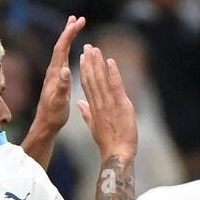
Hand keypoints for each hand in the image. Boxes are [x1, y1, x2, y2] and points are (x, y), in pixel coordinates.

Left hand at [33, 15, 85, 134]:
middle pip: (61, 46)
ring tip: (74, 27)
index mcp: (54, 73)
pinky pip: (64, 60)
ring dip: (68, 38)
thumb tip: (65, 70)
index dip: (69, 34)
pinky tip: (73, 49)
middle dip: (68, 31)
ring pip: (62, 51)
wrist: (46, 124)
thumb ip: (61, 86)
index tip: (78, 22)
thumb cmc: (53, 115)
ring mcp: (55, 75)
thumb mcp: (58, 101)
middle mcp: (54, 71)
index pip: (61, 48)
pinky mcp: (58, 80)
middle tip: (76, 18)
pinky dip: (69, 50)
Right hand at [77, 44, 136, 161]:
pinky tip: (110, 61)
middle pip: (92, 78)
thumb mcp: (94, 126)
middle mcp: (99, 103)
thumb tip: (79, 104)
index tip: (82, 58)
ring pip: (101, 79)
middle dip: (89, 61)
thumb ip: (86, 113)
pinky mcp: (120, 105)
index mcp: (93, 107)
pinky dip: (113, 73)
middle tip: (87, 46)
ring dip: (98, 63)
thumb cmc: (108, 142)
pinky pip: (115, 86)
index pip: (87, 85)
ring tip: (95, 49)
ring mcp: (108, 103)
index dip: (84, 70)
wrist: (116, 153)